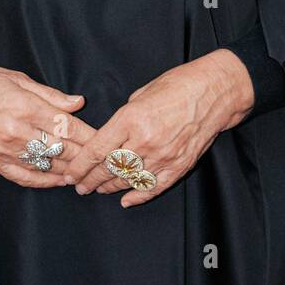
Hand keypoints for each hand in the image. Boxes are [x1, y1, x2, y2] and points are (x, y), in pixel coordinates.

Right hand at [0, 56, 97, 188]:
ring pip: (47, 167)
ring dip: (70, 171)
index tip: (105, 139)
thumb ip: (51, 95)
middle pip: (62, 150)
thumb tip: (78, 103)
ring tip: (88, 173)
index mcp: (25, 107)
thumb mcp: (18, 78)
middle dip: (86, 155)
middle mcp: (17, 131)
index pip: (68, 127)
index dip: (90, 135)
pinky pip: (25, 177)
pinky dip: (45, 181)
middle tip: (105, 160)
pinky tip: (59, 181)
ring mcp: (5, 150)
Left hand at [62, 49, 254, 206]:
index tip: (70, 174)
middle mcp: (145, 140)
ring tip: (98, 189)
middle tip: (80, 186)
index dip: (80, 166)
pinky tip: (126, 200)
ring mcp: (164, 155)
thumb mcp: (140, 94)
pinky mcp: (180, 165)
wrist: (214, 91)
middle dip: (91, 180)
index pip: (98, 150)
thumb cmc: (177, 85)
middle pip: (110, 168)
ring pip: (129, 180)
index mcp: (131, 119)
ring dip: (110, 187)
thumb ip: (123, 119)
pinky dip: (138, 196)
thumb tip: (111, 136)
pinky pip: (154, 186)